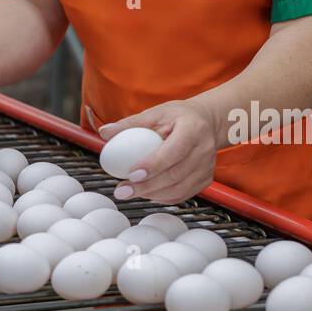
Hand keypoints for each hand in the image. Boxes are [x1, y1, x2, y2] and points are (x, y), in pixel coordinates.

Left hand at [98, 99, 221, 204]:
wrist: (205, 123)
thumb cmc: (177, 118)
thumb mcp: (155, 113)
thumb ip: (129, 124)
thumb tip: (104, 132)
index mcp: (193, 128)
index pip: (175, 150)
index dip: (154, 164)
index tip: (132, 174)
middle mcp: (204, 149)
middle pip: (176, 174)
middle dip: (146, 186)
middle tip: (122, 190)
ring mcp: (207, 166)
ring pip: (179, 189)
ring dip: (151, 194)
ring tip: (129, 192)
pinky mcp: (205, 179)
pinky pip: (181, 195)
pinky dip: (161, 197)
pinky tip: (146, 192)